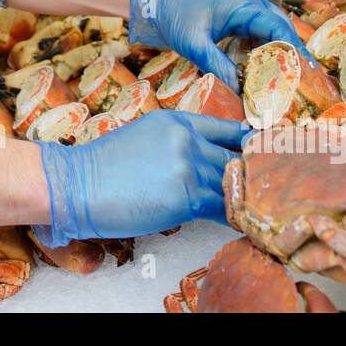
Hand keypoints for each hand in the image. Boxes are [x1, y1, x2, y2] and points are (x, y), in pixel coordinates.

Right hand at [32, 110, 244, 247]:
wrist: (76, 184)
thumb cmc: (102, 168)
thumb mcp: (143, 138)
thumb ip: (177, 144)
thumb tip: (202, 163)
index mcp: (178, 121)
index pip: (230, 130)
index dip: (250, 147)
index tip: (265, 158)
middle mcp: (189, 139)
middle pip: (238, 159)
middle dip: (253, 177)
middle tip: (269, 192)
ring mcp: (189, 166)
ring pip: (234, 184)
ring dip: (246, 199)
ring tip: (259, 210)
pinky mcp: (186, 196)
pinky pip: (224, 209)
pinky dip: (235, 218)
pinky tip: (242, 224)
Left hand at [127, 0, 312, 88]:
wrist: (164, 5)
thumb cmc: (177, 19)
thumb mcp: (193, 44)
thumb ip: (215, 64)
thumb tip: (239, 89)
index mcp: (241, 4)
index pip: (276, 26)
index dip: (293, 47)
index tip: (303, 71)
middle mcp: (252, 2)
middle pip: (283, 28)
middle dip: (295, 53)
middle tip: (306, 82)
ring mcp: (251, 7)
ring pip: (278, 31)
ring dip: (285, 52)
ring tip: (296, 80)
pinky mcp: (247, 16)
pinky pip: (267, 33)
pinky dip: (273, 50)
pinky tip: (276, 71)